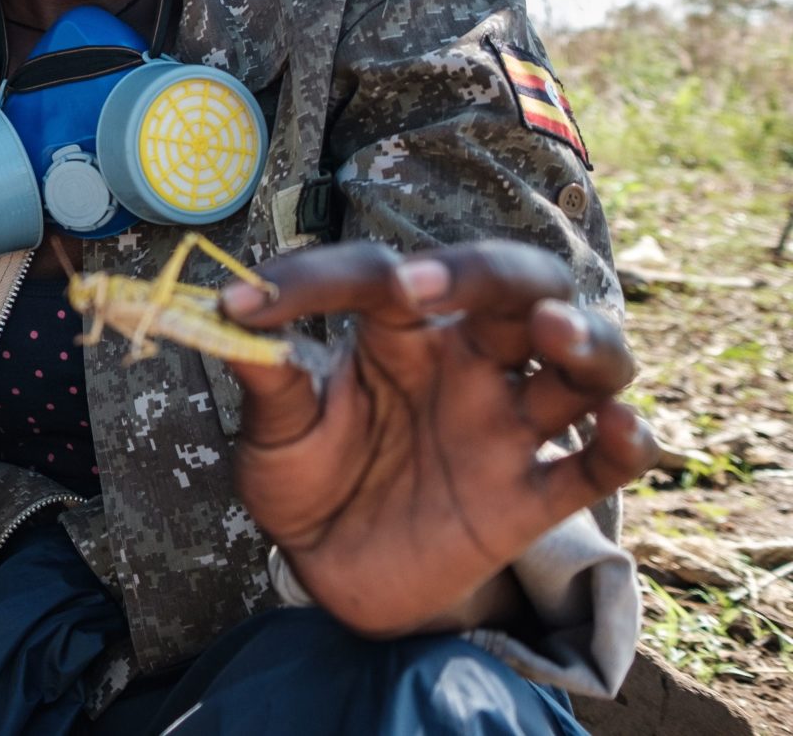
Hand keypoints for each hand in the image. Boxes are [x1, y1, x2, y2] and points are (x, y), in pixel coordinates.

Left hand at [220, 240, 656, 637]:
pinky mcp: (531, 498)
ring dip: (585, 339)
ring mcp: (505, 426)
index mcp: (394, 334)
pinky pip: (601, 465)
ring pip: (585, 361)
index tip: (244, 303)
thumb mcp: (273, 432)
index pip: (375, 276)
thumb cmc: (306, 480)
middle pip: (514, 285)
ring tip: (553, 332)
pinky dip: (624, 443)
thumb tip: (222, 318)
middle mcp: (463, 364)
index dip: (313, 279)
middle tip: (426, 285)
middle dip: (486, 272)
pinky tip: (616, 428)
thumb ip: (265, 379)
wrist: (332, 574)